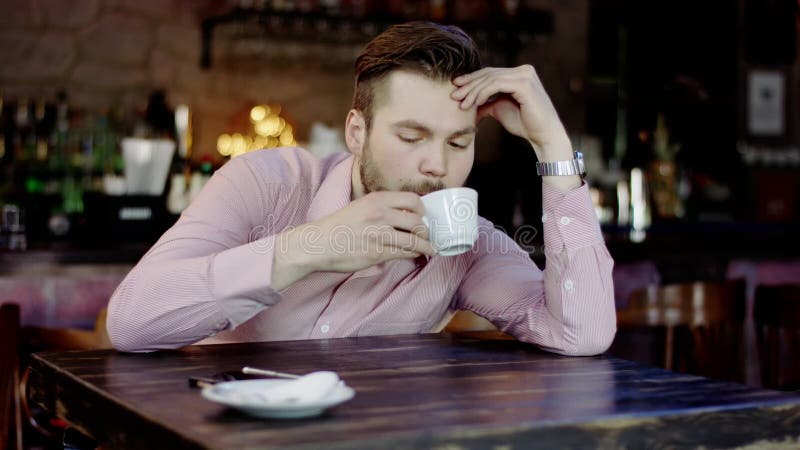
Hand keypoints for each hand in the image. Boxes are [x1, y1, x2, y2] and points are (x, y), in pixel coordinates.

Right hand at [272, 192, 434, 288]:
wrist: (318, 244)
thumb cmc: (339, 226)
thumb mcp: (361, 206)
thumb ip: (382, 207)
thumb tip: (406, 214)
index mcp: (377, 200)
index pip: (413, 200)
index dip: (422, 209)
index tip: (424, 216)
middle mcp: (380, 215)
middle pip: (417, 222)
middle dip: (426, 231)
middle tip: (427, 235)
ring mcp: (379, 235)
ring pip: (414, 241)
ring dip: (425, 246)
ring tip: (430, 249)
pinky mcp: (377, 253)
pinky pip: (403, 253)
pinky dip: (413, 254)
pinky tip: (416, 255)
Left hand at [451, 65, 570, 159]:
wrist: (543, 135)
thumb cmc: (524, 124)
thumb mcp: (499, 110)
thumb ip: (485, 104)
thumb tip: (466, 105)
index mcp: (518, 74)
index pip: (490, 73)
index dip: (471, 80)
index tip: (455, 88)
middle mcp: (523, 70)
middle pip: (489, 74)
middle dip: (469, 84)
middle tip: (454, 95)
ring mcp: (525, 75)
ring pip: (491, 79)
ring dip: (473, 91)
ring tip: (462, 103)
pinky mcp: (525, 84)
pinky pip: (497, 85)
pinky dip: (483, 93)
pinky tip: (475, 103)